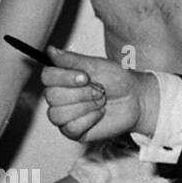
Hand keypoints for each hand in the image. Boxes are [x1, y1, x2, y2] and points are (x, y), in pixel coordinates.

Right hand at [41, 46, 156, 143]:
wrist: (135, 99)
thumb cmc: (117, 80)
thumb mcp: (96, 65)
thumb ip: (72, 60)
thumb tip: (50, 50)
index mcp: (64, 78)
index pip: (47, 76)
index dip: (64, 77)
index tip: (85, 76)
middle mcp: (60, 97)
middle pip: (51, 96)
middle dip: (80, 93)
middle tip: (99, 89)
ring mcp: (65, 116)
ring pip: (57, 114)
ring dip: (85, 106)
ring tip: (101, 101)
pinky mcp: (73, 132)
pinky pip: (70, 128)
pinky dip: (89, 119)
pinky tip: (100, 113)